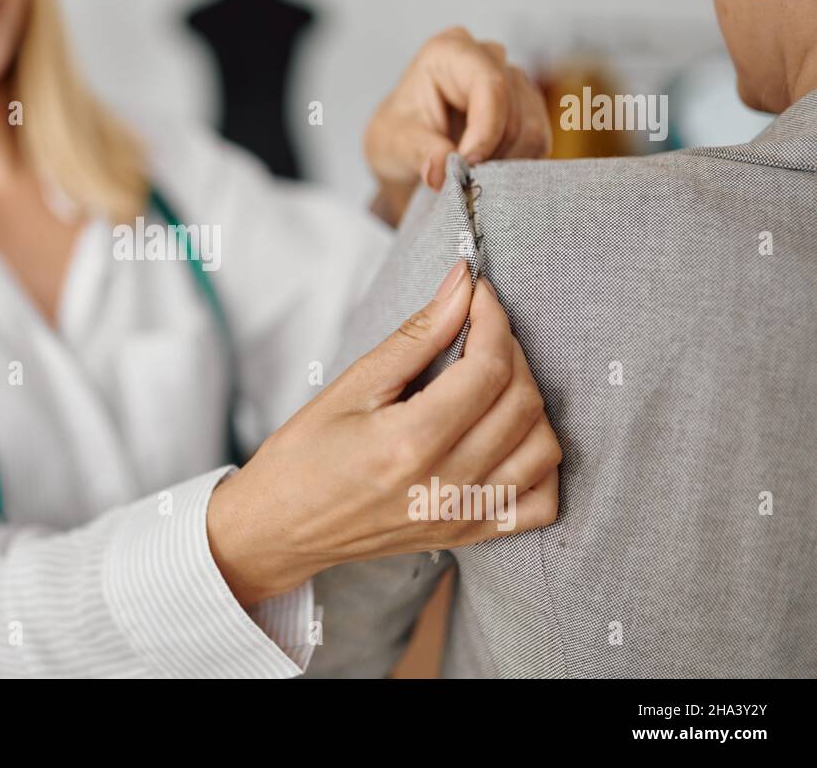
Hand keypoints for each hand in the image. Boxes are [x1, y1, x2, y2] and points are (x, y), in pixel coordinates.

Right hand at [207, 262, 560, 606]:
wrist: (280, 526)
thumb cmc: (303, 455)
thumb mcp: (350, 386)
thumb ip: (415, 337)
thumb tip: (460, 288)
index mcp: (410, 442)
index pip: (488, 368)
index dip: (493, 319)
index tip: (478, 294)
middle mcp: (445, 484)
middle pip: (522, 403)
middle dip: (511, 350)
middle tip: (479, 329)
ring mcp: (461, 515)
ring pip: (542, 448)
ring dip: (529, 401)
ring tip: (492, 379)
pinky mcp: (467, 534)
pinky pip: (540, 503)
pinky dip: (541, 463)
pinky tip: (509, 434)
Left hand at [364, 26, 551, 226]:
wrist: (407, 146)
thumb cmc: (397, 134)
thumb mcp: (392, 143)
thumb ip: (418, 152)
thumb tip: (441, 172)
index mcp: (450, 50)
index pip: (489, 85)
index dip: (487, 129)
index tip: (469, 164)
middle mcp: (488, 57)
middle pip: (514, 112)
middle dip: (491, 154)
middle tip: (462, 180)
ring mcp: (512, 80)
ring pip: (532, 130)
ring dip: (505, 164)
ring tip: (471, 177)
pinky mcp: (527, 106)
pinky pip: (539, 143)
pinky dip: (516, 166)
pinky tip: (487, 172)